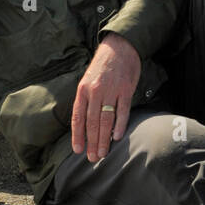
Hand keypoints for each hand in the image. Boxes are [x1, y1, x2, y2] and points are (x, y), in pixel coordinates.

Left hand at [71, 32, 140, 162]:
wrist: (120, 46)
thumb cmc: (103, 66)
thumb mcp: (88, 79)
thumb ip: (86, 99)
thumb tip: (84, 123)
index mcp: (83, 90)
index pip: (78, 117)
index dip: (78, 135)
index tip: (78, 150)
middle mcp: (95, 91)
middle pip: (92, 122)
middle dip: (92, 142)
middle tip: (93, 158)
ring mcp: (111, 90)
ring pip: (106, 119)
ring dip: (104, 138)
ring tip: (103, 153)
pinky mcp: (126, 89)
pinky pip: (122, 110)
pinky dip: (120, 124)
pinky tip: (117, 137)